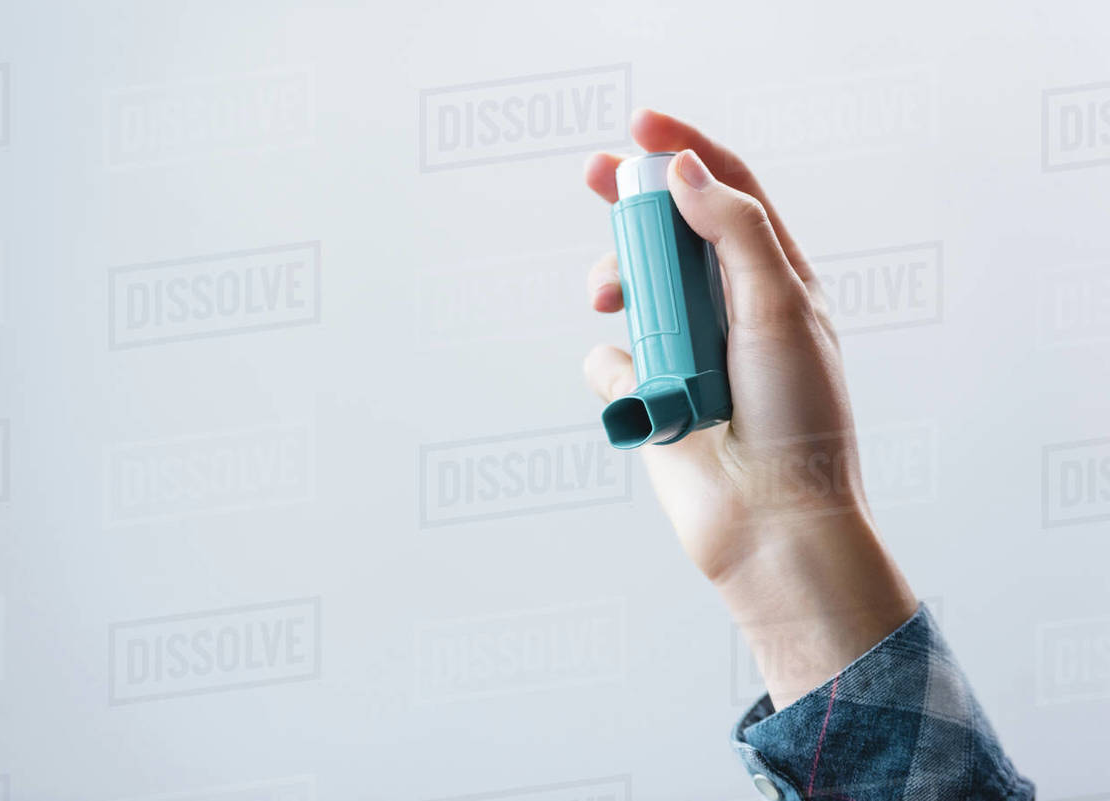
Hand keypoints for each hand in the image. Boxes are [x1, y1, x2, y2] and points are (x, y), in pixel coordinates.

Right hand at [583, 109, 916, 708]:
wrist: (773, 524)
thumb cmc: (797, 418)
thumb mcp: (781, 307)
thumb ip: (736, 230)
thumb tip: (684, 170)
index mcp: (775, 280)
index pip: (728, 192)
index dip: (685, 150)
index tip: (638, 125)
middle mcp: (728, 311)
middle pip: (670, 233)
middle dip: (632, 202)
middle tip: (594, 174)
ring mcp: (687, 354)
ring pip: (631, 291)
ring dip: (617, 284)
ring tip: (610, 299)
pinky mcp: (651, 399)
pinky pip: (609, 363)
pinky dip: (614, 371)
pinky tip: (640, 398)